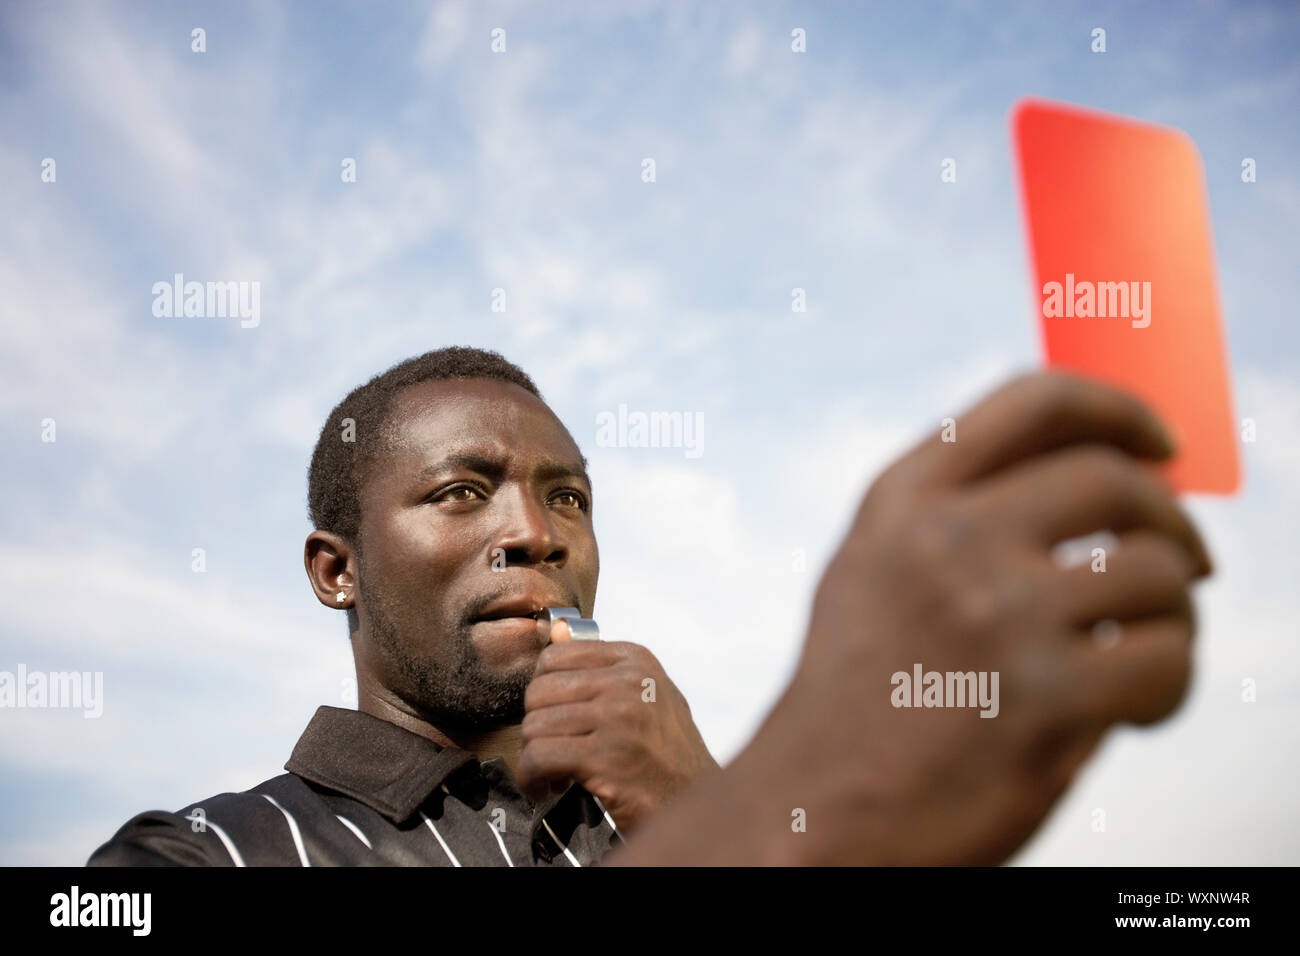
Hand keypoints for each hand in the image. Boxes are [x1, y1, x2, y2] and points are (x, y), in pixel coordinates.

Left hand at [516, 622, 718, 831]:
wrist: (698, 805)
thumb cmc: (668, 755)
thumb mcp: (645, 695)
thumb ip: (601, 666)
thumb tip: (557, 629)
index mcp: (635, 660)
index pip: (554, 658)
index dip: (544, 695)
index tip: (556, 720)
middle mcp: (628, 681)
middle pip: (539, 692)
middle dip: (537, 728)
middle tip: (553, 753)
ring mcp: (618, 717)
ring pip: (535, 726)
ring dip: (533, 759)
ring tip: (555, 773)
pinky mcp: (606, 757)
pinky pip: (539, 757)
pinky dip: (532, 778)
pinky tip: (548, 788)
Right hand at [783, 370, 1211, 862]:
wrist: (818, 811)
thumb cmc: (857, 697)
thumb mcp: (872, 571)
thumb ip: (954, 512)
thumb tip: (1094, 469)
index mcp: (902, 502)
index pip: (1034, 401)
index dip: (1119, 409)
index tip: (1161, 443)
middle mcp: (949, 541)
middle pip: (1114, 479)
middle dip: (1173, 519)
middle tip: (1188, 561)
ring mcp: (999, 616)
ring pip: (1159, 571)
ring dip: (1176, 614)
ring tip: (1146, 653)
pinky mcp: (1049, 698)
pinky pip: (1170, 658)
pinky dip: (1171, 686)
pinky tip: (1135, 713)